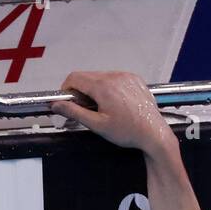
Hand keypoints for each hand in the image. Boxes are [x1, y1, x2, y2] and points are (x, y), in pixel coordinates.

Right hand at [50, 71, 176, 154]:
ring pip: (100, 76)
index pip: (74, 78)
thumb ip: (74, 112)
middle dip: (80, 90)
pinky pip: (114, 78)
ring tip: (101, 108)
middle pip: (87, 76)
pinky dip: (108, 87)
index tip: (67, 101)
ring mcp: (126, 76)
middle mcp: (115, 76)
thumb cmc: (128, 131)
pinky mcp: (134, 79)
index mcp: (104, 86)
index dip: (66, 89)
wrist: (154, 133)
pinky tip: (114, 103)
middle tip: (84, 109)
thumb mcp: (97, 125)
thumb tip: (57, 104)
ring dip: (94, 89)